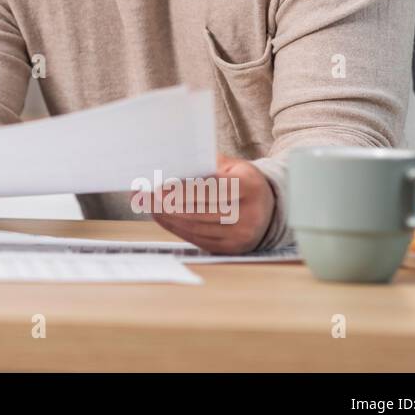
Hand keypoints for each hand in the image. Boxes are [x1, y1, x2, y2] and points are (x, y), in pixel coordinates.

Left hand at [149, 155, 274, 253]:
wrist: (268, 208)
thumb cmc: (242, 182)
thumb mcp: (232, 167)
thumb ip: (206, 165)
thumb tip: (171, 167)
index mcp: (249, 187)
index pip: (210, 189)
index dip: (182, 189)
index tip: (159, 186)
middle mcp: (250, 214)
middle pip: (200, 211)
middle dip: (169, 204)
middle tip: (146, 197)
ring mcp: (242, 235)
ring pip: (196, 227)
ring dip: (168, 217)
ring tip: (149, 206)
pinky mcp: (232, 249)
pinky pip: (198, 239)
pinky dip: (177, 228)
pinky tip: (163, 218)